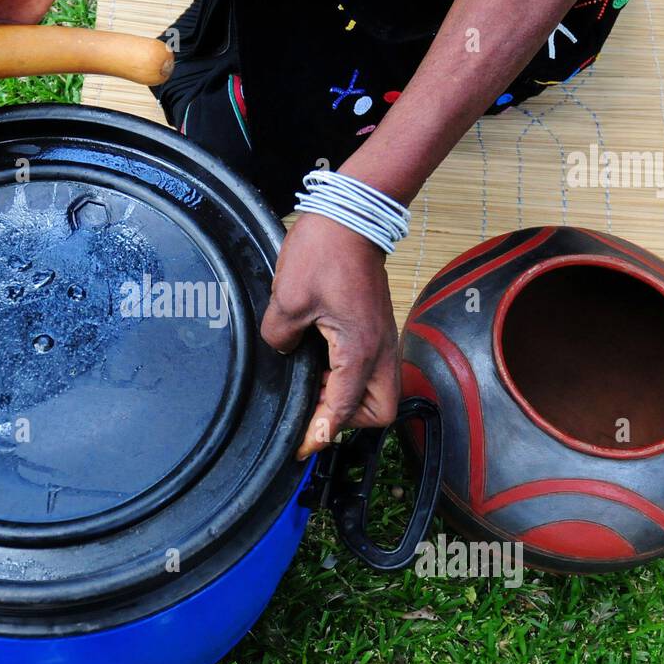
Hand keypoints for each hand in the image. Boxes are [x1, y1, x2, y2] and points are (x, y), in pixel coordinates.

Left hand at [261, 213, 400, 459]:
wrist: (353, 216)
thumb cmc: (324, 252)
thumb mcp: (287, 300)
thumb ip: (280, 338)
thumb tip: (284, 351)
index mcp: (359, 349)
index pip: (342, 410)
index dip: (319, 433)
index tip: (301, 447)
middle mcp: (380, 349)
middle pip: (378, 411)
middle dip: (347, 419)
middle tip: (313, 405)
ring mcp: (384, 338)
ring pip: (380, 391)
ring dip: (350, 399)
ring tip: (314, 382)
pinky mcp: (379, 327)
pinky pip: (374, 369)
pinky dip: (352, 378)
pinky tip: (323, 363)